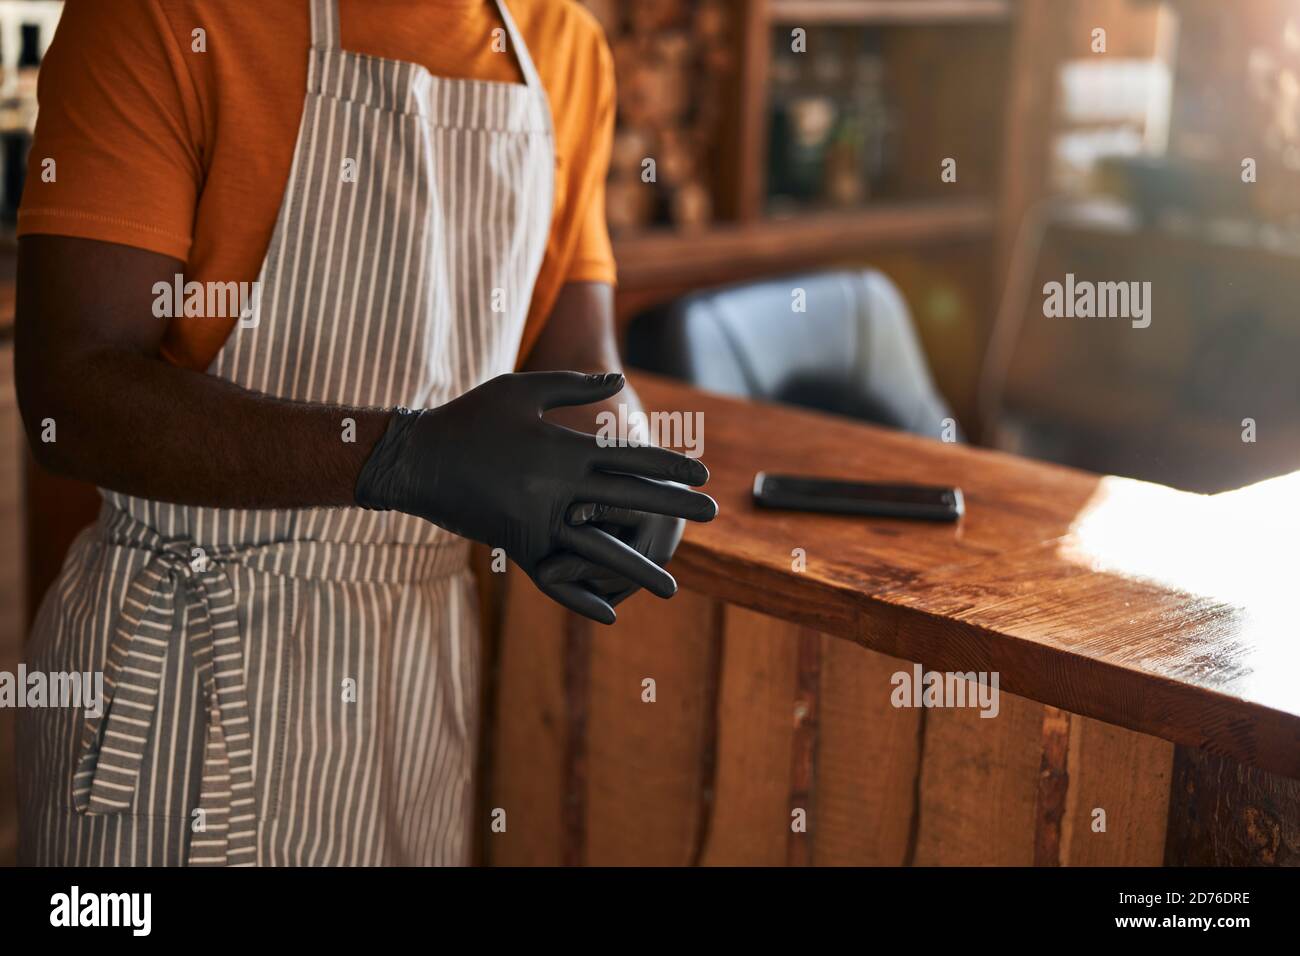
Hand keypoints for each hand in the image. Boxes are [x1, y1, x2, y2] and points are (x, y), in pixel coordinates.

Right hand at [354, 371, 716, 622]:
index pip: (633, 459)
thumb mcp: (521, 390)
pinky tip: (610, 615)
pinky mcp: (517, 548)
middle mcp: (559, 489)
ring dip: (640, 570)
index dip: (671, 466)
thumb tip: (617, 381)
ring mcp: (538, 523)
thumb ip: (573, 387)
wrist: (417, 459)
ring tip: (674, 587)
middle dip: (675, 508)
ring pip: (601, 551)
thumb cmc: (470, 417)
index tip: (703, 475)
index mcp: (565, 449)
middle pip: (631, 501)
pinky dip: (582, 597)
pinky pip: (556, 579)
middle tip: (714, 514)